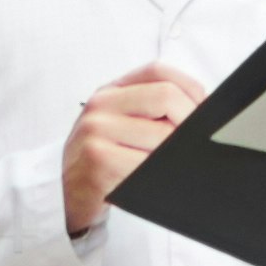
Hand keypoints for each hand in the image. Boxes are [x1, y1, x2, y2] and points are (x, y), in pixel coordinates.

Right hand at [60, 65, 200, 234]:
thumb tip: (202, 115)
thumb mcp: (119, 126)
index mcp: (110, 92)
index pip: (158, 71)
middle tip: (195, 144)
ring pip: (162, 136)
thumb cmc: (100, 160)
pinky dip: (161, 175)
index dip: (189, 88)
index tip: (202, 111)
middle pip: (166, 97)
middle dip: (190, 122)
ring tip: (174, 167)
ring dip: (177, 155)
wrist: (63, 194)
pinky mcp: (98, 162)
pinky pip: (147, 165)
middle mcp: (100, 106)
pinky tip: (158, 182)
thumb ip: (150, 112)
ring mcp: (96, 132)